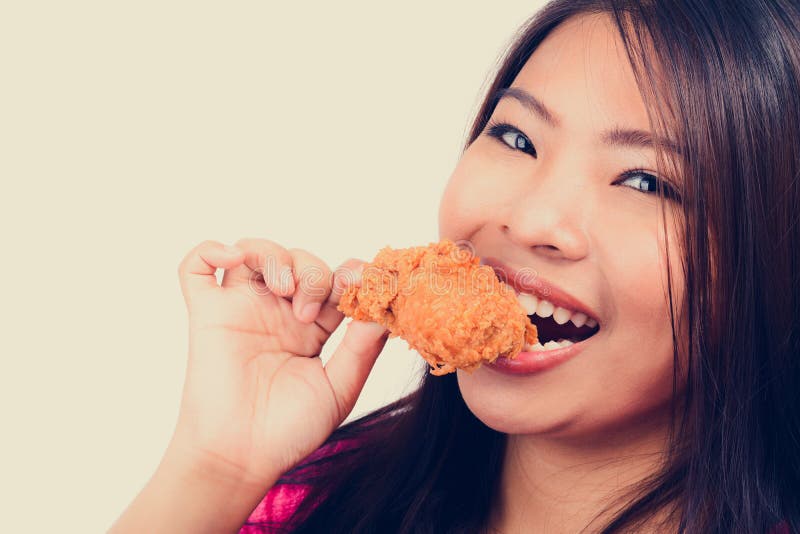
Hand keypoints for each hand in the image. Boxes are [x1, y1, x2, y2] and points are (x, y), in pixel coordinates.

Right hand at [169, 238, 387, 487]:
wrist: (242, 457)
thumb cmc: (290, 430)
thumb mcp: (340, 387)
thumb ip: (362, 347)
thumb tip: (386, 308)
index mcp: (312, 328)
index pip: (334, 281)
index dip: (351, 273)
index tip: (364, 281)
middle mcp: (277, 313)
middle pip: (299, 260)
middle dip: (312, 272)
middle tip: (308, 312)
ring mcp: (241, 310)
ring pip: (255, 251)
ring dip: (274, 256)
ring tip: (284, 290)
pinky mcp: (207, 313)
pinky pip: (196, 266)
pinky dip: (211, 249)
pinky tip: (234, 258)